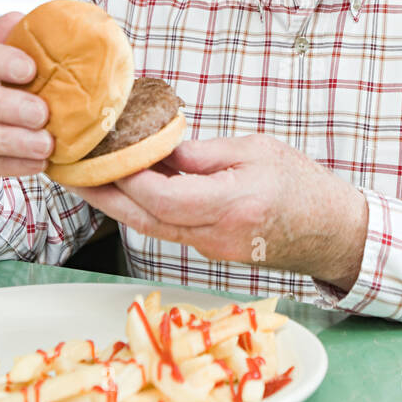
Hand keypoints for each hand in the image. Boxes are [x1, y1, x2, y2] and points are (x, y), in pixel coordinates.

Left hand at [73, 133, 368, 291]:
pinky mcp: (209, 251)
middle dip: (103, 197)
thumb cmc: (301, 184)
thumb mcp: (257, 150)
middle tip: (71, 174)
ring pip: (151, 229)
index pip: (165, 199)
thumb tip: (161, 151)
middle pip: (146, 221)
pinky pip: (167, 231)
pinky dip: (141, 210)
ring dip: (116, 206)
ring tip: (86, 180)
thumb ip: (206, 155)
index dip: (129, 179)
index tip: (106, 154)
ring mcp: (211, 249)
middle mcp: (216, 235)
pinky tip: (126, 191)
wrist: (330, 231)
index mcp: (233, 204)